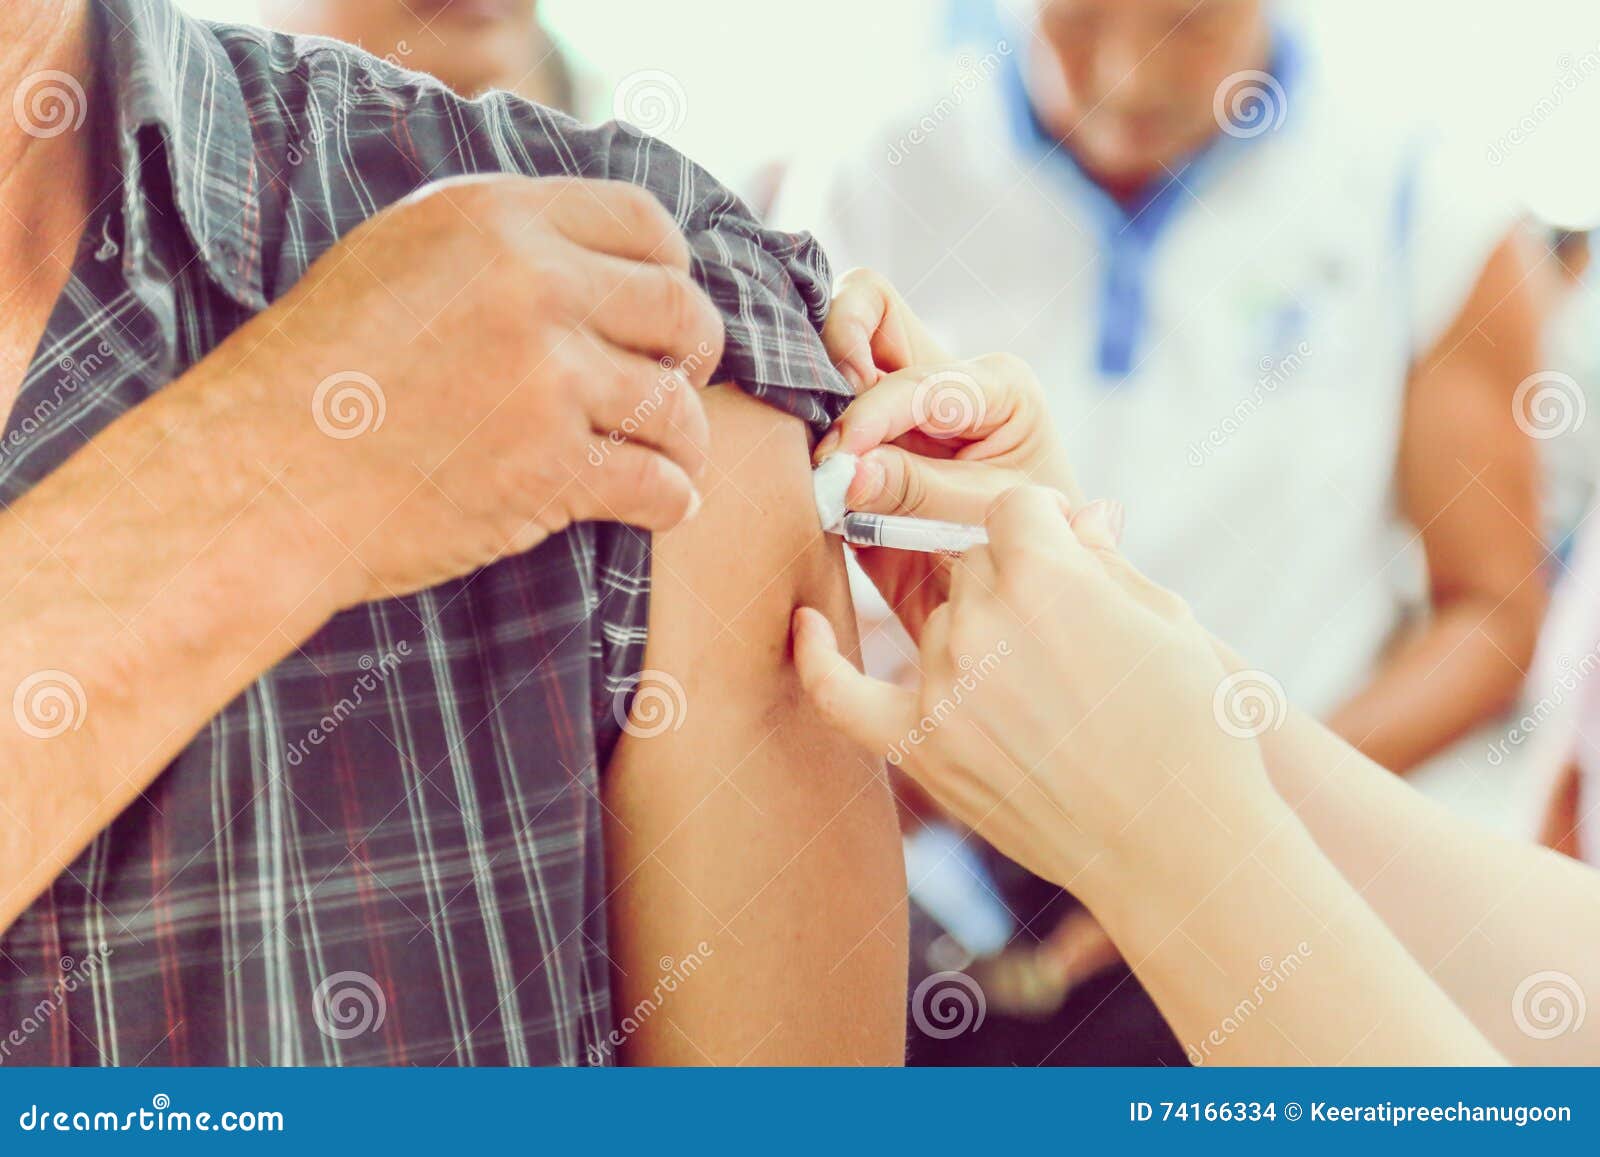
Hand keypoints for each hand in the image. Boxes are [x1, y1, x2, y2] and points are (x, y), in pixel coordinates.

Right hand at [221, 175, 723, 605]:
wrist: (258, 480)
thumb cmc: (315, 376)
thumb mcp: (398, 256)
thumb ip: (498, 244)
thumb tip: (594, 261)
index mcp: (496, 217)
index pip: (645, 224)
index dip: (672, 272)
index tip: (664, 314)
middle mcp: (533, 284)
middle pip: (681, 310)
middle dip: (694, 355)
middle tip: (679, 385)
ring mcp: (546, 377)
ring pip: (678, 406)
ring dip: (686, 441)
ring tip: (671, 459)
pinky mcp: (550, 467)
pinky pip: (658, 482)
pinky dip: (671, 500)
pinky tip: (663, 505)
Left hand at [792, 486, 1272, 895]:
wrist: (1176, 847)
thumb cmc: (1194, 729)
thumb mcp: (1169, 620)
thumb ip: (1103, 559)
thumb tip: (1077, 516)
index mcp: (1046, 573)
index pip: (1012, 508)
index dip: (1041, 527)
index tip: (1062, 552)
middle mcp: (982, 620)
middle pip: (971, 564)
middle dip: (1012, 584)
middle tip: (1064, 643)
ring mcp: (941, 684)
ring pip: (936, 621)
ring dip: (972, 636)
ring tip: (1044, 697)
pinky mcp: (918, 746)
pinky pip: (840, 692)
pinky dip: (818, 657)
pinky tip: (806, 623)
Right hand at [815, 270, 1087, 638]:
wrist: (1020, 598)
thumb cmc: (1029, 549)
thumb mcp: (991, 518)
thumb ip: (921, 492)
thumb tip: (847, 472)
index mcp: (995, 387)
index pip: (919, 373)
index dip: (876, 411)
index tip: (845, 457)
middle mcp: (941, 380)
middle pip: (870, 310)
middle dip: (834, 345)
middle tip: (818, 412)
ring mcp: (894, 408)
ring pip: (833, 348)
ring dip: (809, 387)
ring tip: (808, 448)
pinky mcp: (858, 443)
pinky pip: (812, 411)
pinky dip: (795, 428)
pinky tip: (795, 468)